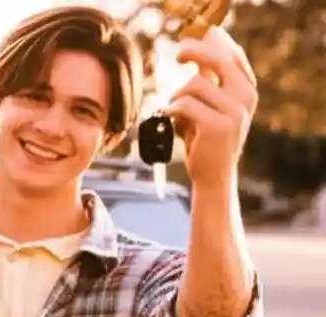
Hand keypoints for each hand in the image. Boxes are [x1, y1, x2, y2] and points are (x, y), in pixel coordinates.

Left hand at [166, 26, 258, 189]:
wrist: (214, 175)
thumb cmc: (208, 139)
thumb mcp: (213, 107)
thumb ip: (210, 82)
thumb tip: (201, 53)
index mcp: (247, 91)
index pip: (232, 57)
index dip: (214, 44)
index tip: (195, 39)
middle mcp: (245, 98)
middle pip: (218, 61)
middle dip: (195, 53)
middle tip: (177, 55)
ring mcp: (234, 112)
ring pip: (194, 85)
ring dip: (176, 95)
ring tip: (175, 111)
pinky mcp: (218, 126)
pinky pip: (184, 104)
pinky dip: (171, 110)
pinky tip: (171, 119)